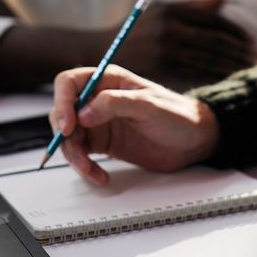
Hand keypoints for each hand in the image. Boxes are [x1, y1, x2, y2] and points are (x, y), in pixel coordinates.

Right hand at [49, 65, 220, 184]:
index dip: (62, 102)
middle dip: (64, 133)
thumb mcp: (148, 105)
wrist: (194, 140)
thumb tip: (82, 113)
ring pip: (69, 137)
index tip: (68, 125)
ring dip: (74, 155)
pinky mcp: (103, 143)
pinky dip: (85, 167)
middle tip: (76, 151)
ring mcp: (98, 122)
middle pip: (63, 112)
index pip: (69, 83)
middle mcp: (97, 100)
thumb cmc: (177, 115)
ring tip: (90, 169)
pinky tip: (99, 176)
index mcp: (107, 80)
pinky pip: (82, 154)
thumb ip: (114, 104)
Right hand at [113, 0, 256, 88]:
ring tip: (248, 70)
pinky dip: (214, 79)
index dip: (237, 33)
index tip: (252, 42)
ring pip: (208, 60)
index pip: (214, 21)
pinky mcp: (160, 71)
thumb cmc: (136, 31)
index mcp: (173, 12)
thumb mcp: (161, 12)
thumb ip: (193, 7)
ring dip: (233, 66)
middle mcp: (170, 29)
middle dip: (239, 51)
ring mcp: (165, 51)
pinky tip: (226, 82)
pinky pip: (194, 76)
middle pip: (215, 42)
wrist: (99, 52)